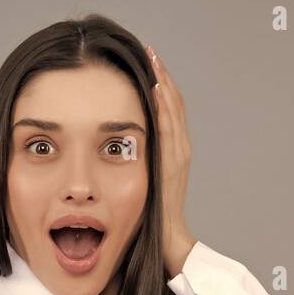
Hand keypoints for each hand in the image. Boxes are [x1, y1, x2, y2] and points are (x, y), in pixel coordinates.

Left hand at [148, 45, 197, 277]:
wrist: (169, 241)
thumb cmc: (150, 220)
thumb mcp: (139, 185)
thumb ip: (133, 166)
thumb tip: (113, 153)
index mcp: (172, 154)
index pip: (169, 112)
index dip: (160, 88)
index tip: (149, 66)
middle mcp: (180, 151)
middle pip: (174, 104)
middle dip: (163, 78)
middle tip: (151, 53)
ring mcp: (179, 156)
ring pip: (174, 111)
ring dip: (164, 85)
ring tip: (154, 61)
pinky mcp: (174, 164)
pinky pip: (170, 128)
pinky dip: (164, 107)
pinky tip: (155, 89)